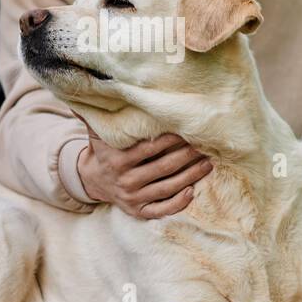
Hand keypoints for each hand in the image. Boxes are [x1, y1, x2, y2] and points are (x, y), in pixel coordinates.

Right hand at [76, 126, 212, 218]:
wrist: (93, 181)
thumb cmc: (104, 151)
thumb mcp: (98, 133)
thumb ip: (98, 115)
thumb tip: (94, 90)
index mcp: (118, 160)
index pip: (150, 148)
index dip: (170, 140)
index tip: (187, 130)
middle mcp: (125, 180)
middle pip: (163, 167)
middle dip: (187, 156)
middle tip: (205, 145)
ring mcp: (133, 198)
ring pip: (167, 188)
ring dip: (190, 176)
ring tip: (208, 163)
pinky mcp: (138, 211)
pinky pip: (161, 210)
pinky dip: (177, 203)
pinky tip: (192, 191)